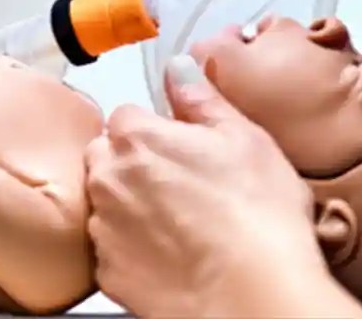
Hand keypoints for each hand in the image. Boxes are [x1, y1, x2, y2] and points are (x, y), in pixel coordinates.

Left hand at [85, 56, 354, 316]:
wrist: (251, 294)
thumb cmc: (257, 216)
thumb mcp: (244, 136)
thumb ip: (201, 96)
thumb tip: (180, 67)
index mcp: (138, 137)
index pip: (129, 115)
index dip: (161, 129)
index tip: (186, 144)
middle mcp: (109, 180)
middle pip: (108, 157)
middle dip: (137, 165)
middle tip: (186, 183)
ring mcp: (104, 230)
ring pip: (109, 204)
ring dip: (134, 207)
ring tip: (186, 223)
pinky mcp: (109, 275)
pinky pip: (114, 249)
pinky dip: (136, 249)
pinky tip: (176, 253)